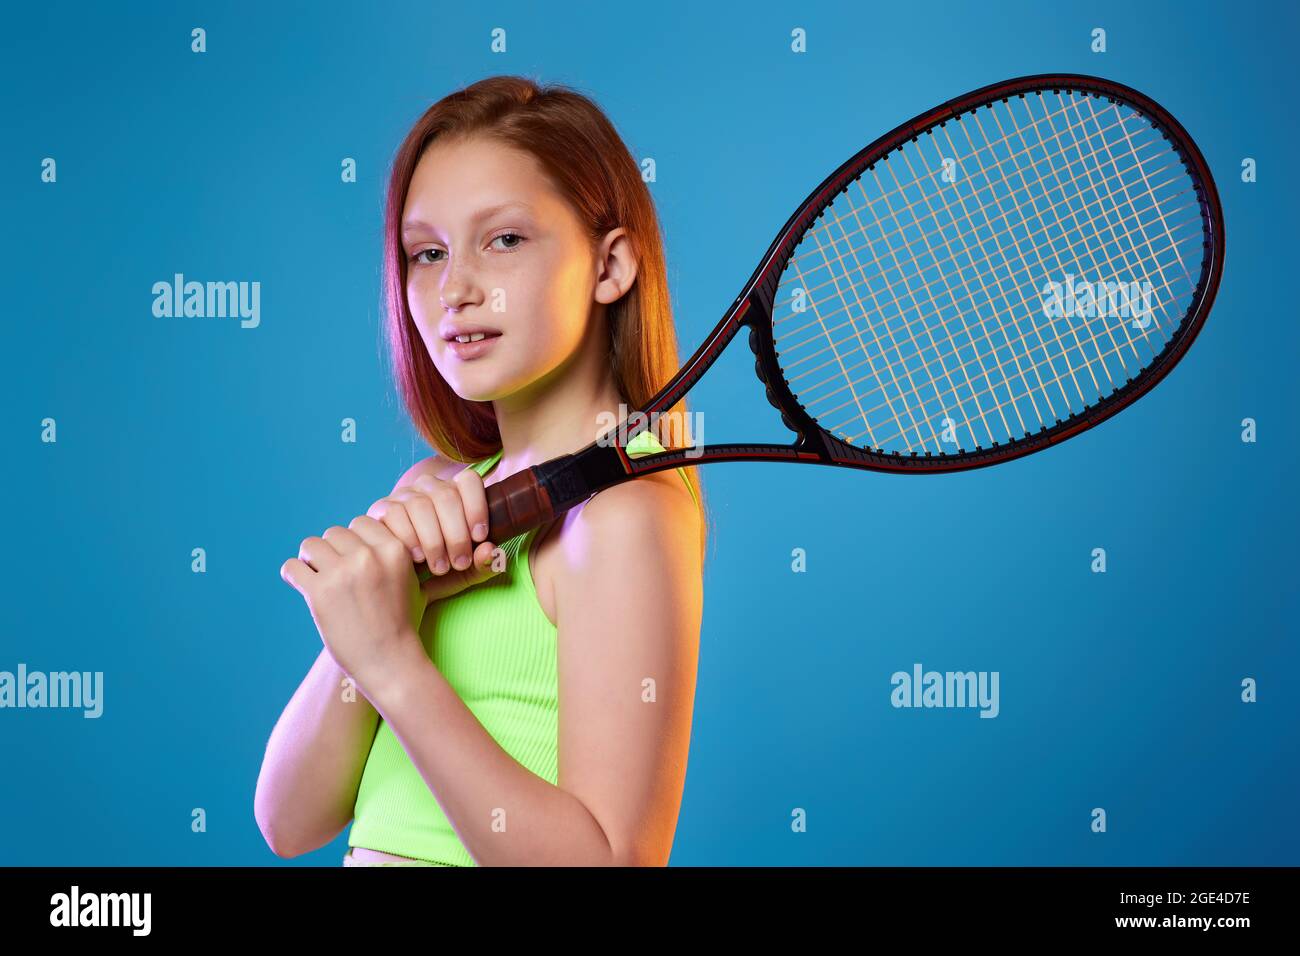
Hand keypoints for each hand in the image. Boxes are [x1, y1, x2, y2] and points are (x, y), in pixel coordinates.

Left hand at [280, 516, 425, 687]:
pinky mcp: (320, 592)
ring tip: (318, 578)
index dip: (355, 540)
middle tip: (334, 573)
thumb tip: (363, 532)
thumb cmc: (401, 621)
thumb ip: (391, 553)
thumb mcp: (411, 579)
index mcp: (394, 549)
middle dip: (332, 551)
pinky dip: (294, 576)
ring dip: (311, 560)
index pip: (362, 522)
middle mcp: (368, 556)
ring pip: (311, 545)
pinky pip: (292, 568)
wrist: (390, 661)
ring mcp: (343, 573)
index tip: (353, 559)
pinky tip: (303, 586)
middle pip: (335, 532)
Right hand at [365, 467, 503, 604]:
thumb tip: (489, 549)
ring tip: (440, 567)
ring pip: (420, 504)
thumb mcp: (465, 574)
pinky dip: (409, 538)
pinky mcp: (380, 508)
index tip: (480, 536)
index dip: (477, 506)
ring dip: (433, 539)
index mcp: (454, 493)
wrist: (397, 584)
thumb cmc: (437, 572)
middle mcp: (428, 488)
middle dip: (456, 533)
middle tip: (460, 562)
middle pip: (446, 495)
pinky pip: (395, 514)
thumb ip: (482, 565)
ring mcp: (403, 496)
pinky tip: (416, 558)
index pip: (468, 481)